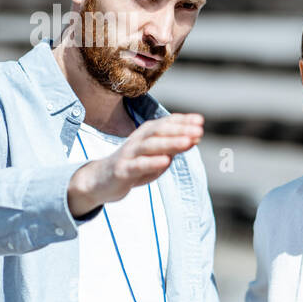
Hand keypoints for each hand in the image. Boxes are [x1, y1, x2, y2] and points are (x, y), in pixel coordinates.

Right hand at [67, 113, 203, 216]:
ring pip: (150, 146)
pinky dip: (152, 162)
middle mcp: (137, 140)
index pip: (165, 123)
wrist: (101, 181)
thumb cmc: (134, 165)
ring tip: (188, 141)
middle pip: (159, 131)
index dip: (182, 121)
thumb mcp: (156, 156)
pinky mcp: (122, 170)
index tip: (200, 120)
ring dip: (170, 142)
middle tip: (199, 129)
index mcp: (146, 134)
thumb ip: (173, 147)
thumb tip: (195, 138)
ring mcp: (129, 154)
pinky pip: (138, 165)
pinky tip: (166, 161)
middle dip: (180, 129)